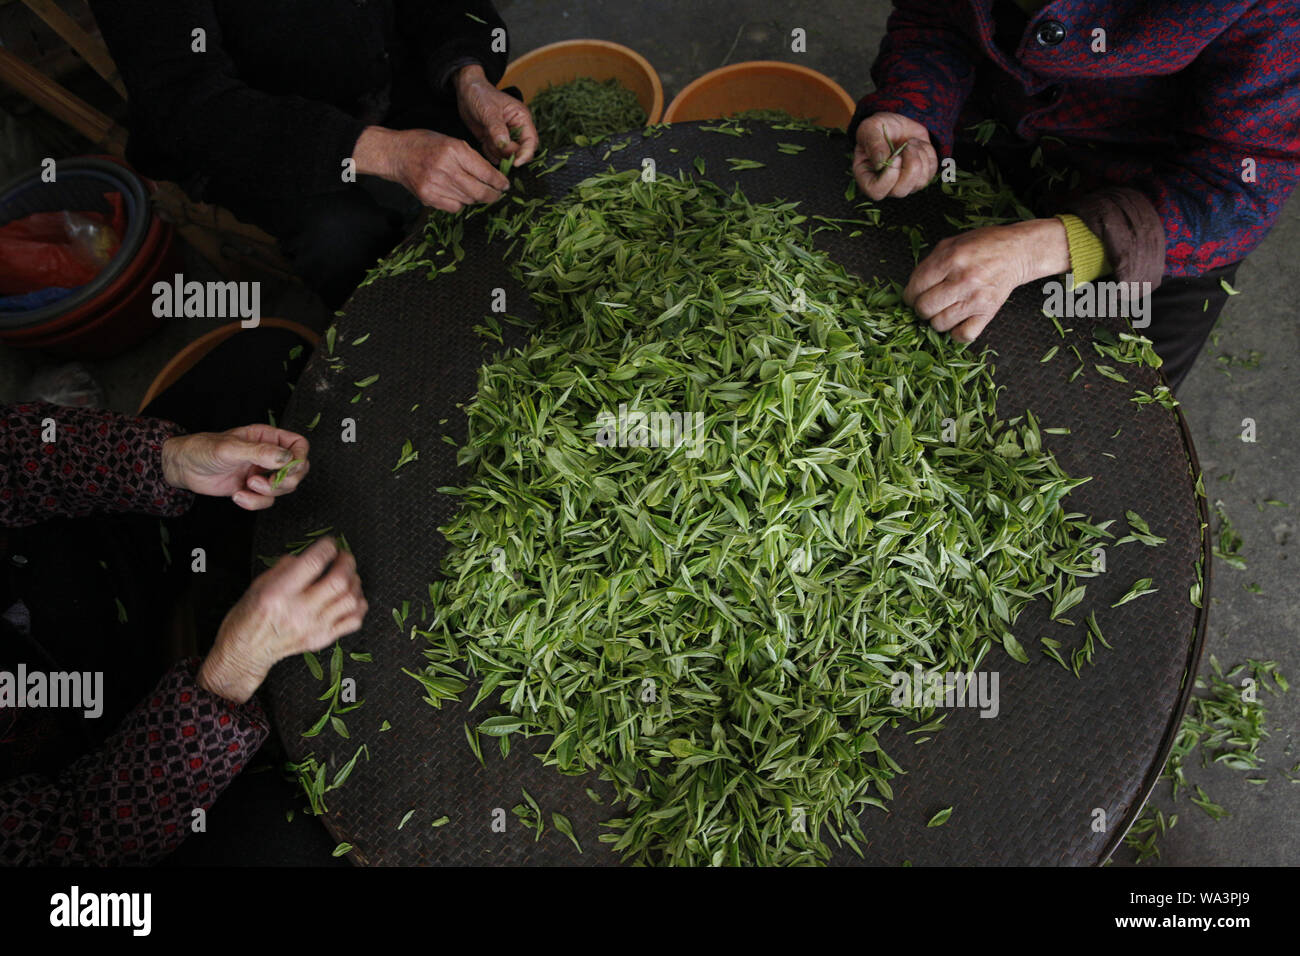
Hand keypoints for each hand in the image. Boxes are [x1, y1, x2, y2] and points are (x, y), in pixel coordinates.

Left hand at [162, 425, 308, 510]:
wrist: (183, 468)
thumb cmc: (202, 449)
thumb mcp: (231, 448)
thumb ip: (260, 452)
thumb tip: (287, 458)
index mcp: (267, 438)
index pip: (298, 445)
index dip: (299, 457)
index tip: (289, 468)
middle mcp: (268, 455)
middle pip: (297, 470)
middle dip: (285, 480)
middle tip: (267, 482)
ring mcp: (262, 473)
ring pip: (284, 488)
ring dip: (268, 493)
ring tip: (247, 486)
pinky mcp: (252, 489)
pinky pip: (266, 501)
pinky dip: (254, 502)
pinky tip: (238, 496)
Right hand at [198, 537, 367, 703]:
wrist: (247, 651)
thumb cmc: (251, 614)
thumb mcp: (260, 583)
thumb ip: (286, 567)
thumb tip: (311, 555)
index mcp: (279, 593)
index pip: (313, 564)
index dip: (327, 548)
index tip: (330, 544)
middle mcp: (299, 611)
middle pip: (338, 582)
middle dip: (347, 563)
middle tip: (344, 557)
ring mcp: (314, 627)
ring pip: (350, 601)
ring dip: (355, 583)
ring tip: (348, 577)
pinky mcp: (323, 639)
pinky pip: (354, 621)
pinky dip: (358, 605)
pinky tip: (351, 598)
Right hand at [354, 126, 508, 213]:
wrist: (395, 154)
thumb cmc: (424, 144)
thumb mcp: (450, 142)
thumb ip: (470, 158)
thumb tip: (493, 177)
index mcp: (454, 150)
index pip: (485, 172)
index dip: (499, 182)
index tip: (505, 185)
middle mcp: (445, 168)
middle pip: (479, 191)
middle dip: (492, 195)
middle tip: (497, 194)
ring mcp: (435, 184)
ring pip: (468, 200)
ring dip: (476, 199)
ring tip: (477, 193)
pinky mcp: (428, 197)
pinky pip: (454, 207)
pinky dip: (460, 203)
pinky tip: (457, 195)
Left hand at [454, 63, 538, 164]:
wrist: (466, 92)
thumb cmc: (480, 94)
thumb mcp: (489, 110)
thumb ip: (497, 128)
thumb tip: (505, 144)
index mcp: (522, 119)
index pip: (531, 142)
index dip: (526, 154)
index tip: (516, 163)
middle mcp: (517, 129)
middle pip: (519, 151)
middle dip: (506, 152)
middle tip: (492, 141)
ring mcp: (506, 137)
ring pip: (507, 155)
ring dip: (495, 150)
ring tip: (486, 136)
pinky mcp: (495, 142)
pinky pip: (496, 155)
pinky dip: (489, 151)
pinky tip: (483, 139)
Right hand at [853, 111, 938, 199]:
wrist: (895, 123)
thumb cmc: (878, 128)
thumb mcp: (870, 129)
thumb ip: (873, 144)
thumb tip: (881, 163)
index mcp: (867, 177)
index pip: (876, 192)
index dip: (888, 178)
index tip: (895, 157)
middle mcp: (886, 185)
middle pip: (900, 191)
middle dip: (910, 166)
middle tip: (906, 146)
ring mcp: (905, 183)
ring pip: (919, 182)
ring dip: (919, 156)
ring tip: (910, 143)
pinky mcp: (922, 175)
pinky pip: (931, 171)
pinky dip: (927, 153)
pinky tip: (917, 145)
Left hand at [904, 218, 1070, 342]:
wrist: (1017, 252)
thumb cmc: (983, 246)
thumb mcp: (952, 243)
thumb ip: (929, 264)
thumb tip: (911, 289)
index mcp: (951, 259)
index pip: (916, 287)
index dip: (909, 295)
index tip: (913, 296)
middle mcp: (963, 280)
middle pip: (924, 308)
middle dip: (921, 307)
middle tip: (928, 302)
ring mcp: (976, 299)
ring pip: (939, 324)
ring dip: (936, 320)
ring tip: (943, 309)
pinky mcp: (988, 313)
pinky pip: (963, 335)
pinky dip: (956, 333)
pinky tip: (957, 321)